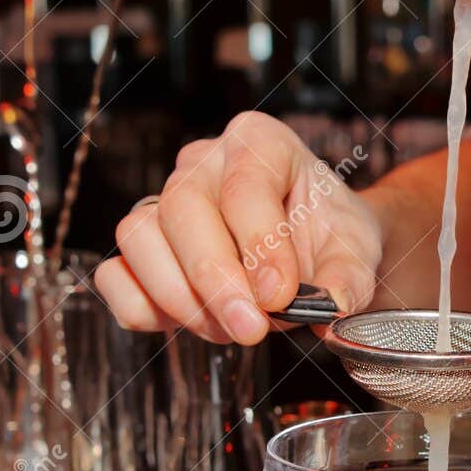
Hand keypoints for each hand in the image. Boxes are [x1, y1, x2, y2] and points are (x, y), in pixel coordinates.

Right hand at [95, 113, 382, 343]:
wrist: (316, 255)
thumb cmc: (330, 237)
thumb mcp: (356, 250)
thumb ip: (348, 275)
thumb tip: (332, 304)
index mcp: (260, 142)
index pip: (245, 184)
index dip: (260, 243)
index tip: (281, 295)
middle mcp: (203, 163)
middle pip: (182, 205)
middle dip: (213, 277)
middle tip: (251, 328)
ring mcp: (163, 202)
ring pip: (138, 236)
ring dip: (181, 296)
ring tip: (232, 328)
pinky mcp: (143, 251)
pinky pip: (114, 274)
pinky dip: (140, 307)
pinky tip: (184, 325)